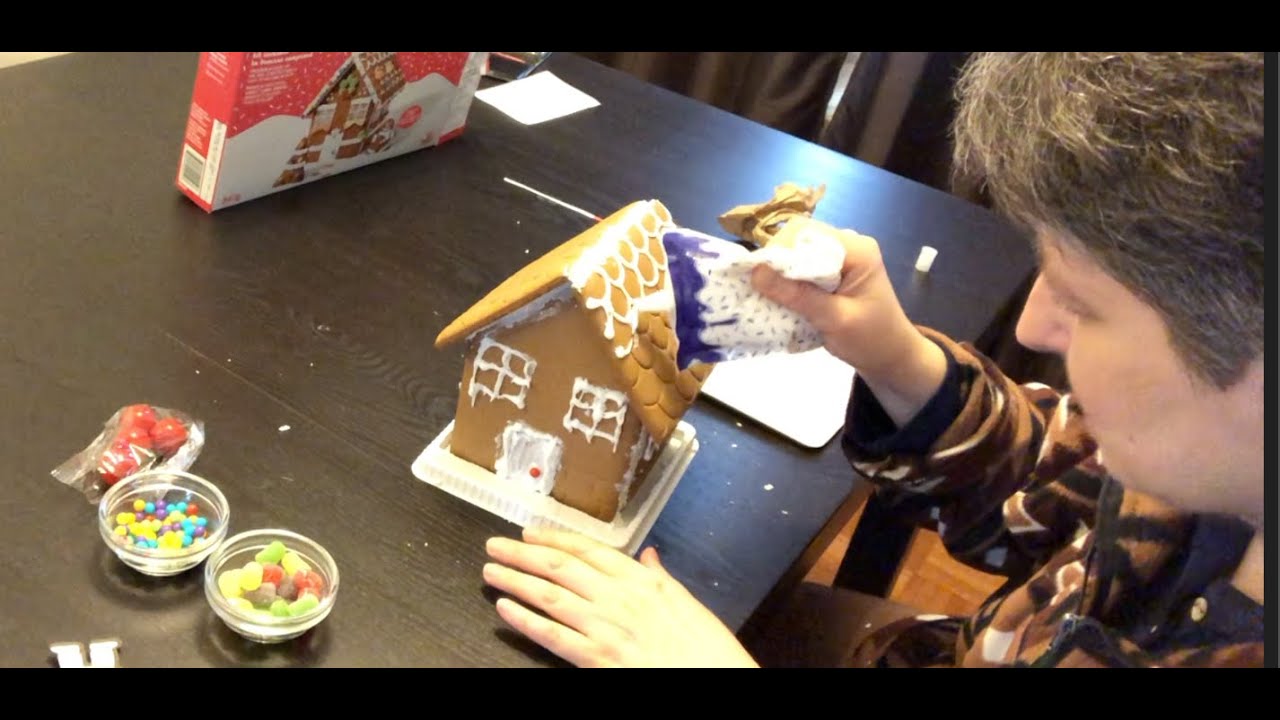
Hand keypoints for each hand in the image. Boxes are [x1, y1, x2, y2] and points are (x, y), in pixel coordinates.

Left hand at [483, 526, 758, 667]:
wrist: (715, 678)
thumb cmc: (707, 648)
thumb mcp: (687, 602)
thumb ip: (660, 577)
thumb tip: (648, 557)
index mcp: (642, 581)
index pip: (589, 551)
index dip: (554, 540)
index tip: (529, 533)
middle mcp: (619, 598)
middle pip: (561, 568)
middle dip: (523, 555)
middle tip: (494, 546)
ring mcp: (605, 628)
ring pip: (550, 596)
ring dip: (516, 581)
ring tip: (491, 572)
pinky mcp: (597, 659)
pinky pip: (553, 636)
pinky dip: (526, 621)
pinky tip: (505, 610)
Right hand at [751, 229, 946, 425]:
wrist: (893, 359)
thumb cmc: (872, 340)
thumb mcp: (835, 320)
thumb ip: (798, 296)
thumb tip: (755, 273)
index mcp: (856, 250)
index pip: (806, 232)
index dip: (779, 250)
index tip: (758, 276)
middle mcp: (847, 246)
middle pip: (799, 240)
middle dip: (777, 262)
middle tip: (760, 288)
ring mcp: (839, 259)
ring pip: (797, 255)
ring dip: (780, 274)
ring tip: (766, 295)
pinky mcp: (832, 274)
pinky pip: (802, 269)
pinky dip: (788, 283)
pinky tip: (781, 300)